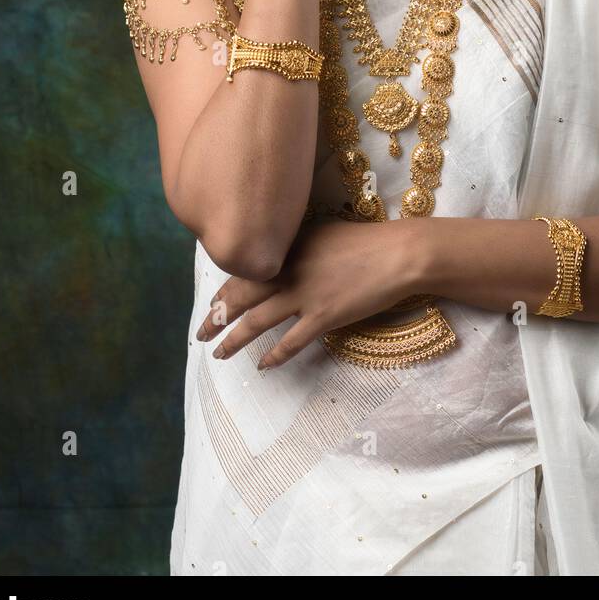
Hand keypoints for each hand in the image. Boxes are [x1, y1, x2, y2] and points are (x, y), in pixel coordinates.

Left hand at [194, 218, 421, 368]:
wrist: (398, 253)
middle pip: (242, 296)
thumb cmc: (366, 241)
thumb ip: (297, 246)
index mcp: (287, 247)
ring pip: (258, 322)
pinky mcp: (323, 316)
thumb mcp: (323, 233)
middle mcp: (289, 270)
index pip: (245, 271)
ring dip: (235, 340)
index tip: (211, 304)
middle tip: (200, 334)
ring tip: (220, 354)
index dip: (223, 291)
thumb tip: (280, 258)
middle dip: (216, 317)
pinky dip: (275, 356)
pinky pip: (291, 342)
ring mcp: (305, 294)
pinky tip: (264, 366)